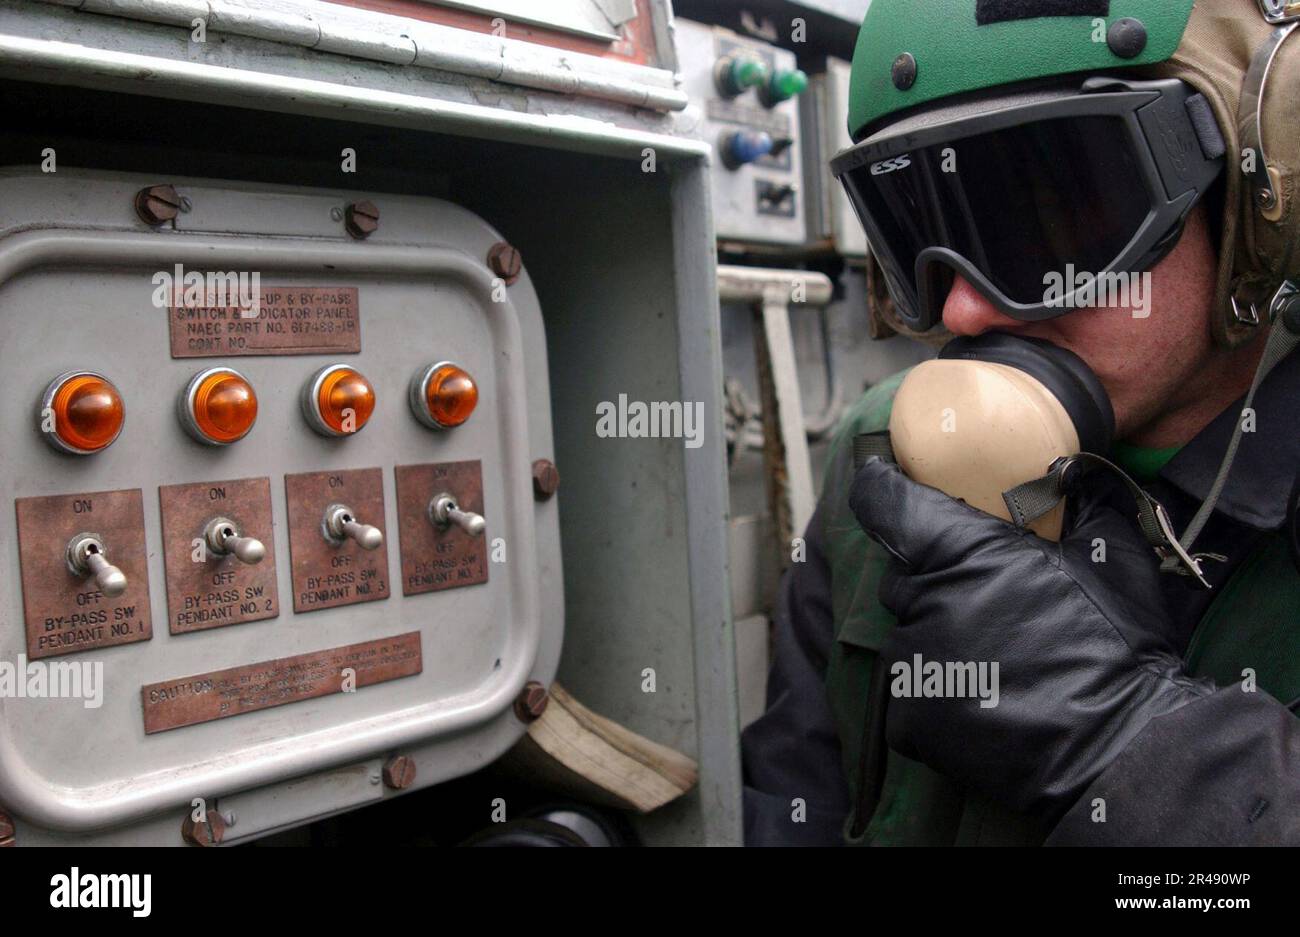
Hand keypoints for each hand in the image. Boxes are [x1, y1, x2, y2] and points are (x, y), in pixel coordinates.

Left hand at [849, 457, 1213, 818]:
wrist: (1120, 747)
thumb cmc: (1116, 644)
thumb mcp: (1111, 552)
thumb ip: (1081, 502)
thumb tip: (1070, 473)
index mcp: (960, 551)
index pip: (882, 502)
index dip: (883, 488)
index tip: (890, 484)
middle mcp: (922, 600)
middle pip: (901, 575)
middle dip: (933, 577)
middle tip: (984, 594)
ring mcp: (911, 663)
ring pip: (907, 633)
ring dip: (938, 636)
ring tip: (996, 657)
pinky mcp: (908, 718)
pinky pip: (912, 689)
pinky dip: (939, 691)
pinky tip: (986, 698)